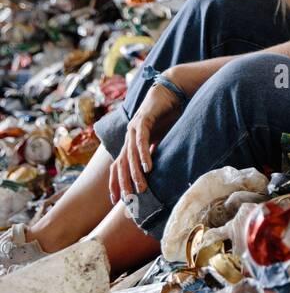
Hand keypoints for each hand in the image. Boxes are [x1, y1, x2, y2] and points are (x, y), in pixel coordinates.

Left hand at [109, 83, 184, 205]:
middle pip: (120, 164)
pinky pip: (142, 141)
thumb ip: (157, 153)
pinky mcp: (143, 120)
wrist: (171, 92)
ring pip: (130, 155)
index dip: (116, 183)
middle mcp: (129, 136)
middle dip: (123, 183)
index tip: (117, 200)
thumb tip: (159, 172)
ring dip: (135, 172)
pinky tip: (148, 167)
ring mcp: (134, 128)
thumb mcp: (161, 139)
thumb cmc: (167, 116)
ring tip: (141, 187)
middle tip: (128, 199)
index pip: (118, 166)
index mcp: (131, 142)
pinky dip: (144, 155)